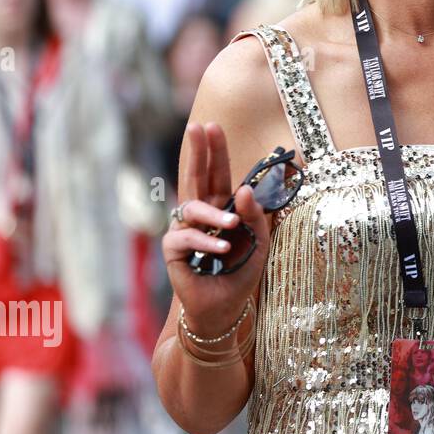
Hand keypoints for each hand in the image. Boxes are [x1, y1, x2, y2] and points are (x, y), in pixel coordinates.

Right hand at [162, 122, 270, 337]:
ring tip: (232, 226)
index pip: (217, 174)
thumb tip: (244, 189)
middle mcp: (199, 215)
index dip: (215, 151)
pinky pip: (186, 237)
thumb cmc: (241, 271)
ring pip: (193, 208)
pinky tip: (222, 249)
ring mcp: (184, 230)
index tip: (212, 126)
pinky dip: (206, 242)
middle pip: (196, 177)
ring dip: (214, 215)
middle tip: (198, 127)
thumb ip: (256, 215)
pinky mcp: (173, 251)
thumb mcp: (260, 241)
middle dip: (198, 151)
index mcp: (220, 208)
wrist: (226, 306)